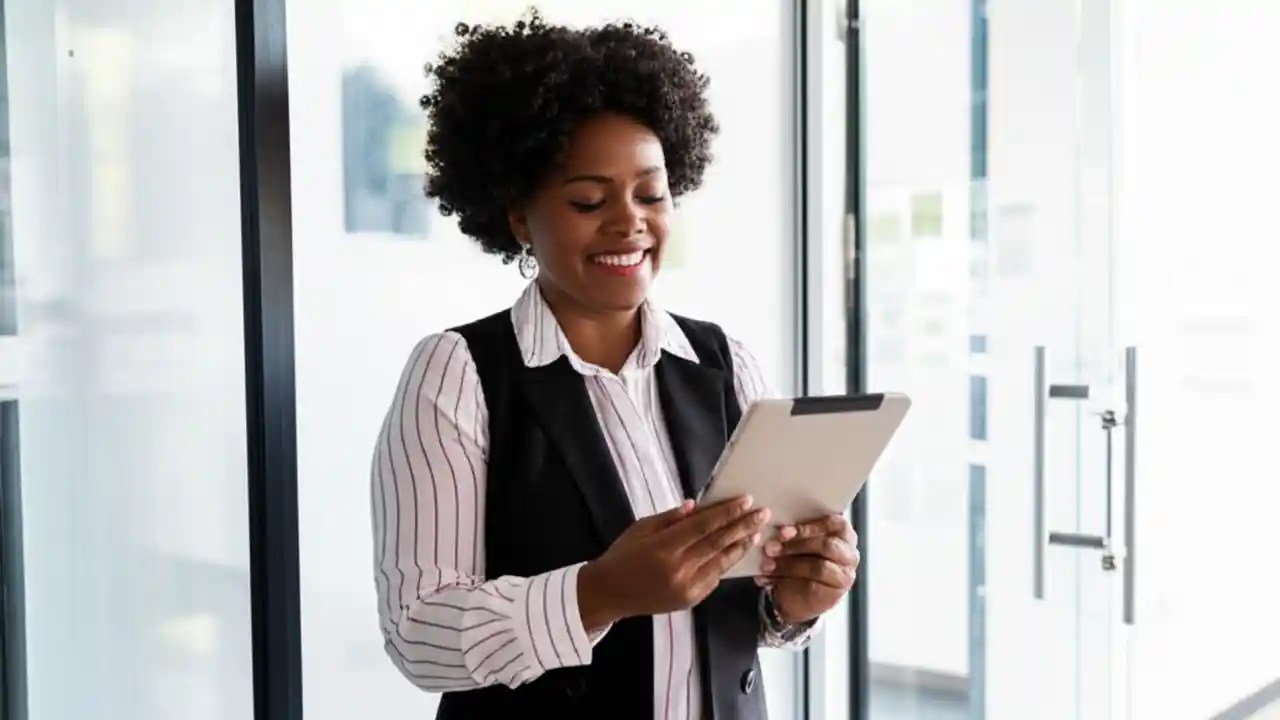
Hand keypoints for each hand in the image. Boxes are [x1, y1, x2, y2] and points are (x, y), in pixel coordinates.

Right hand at [578, 496, 769, 630]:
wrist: (609, 594)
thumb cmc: (623, 555)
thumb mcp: (641, 528)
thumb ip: (671, 518)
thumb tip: (698, 506)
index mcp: (664, 547)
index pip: (704, 526)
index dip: (727, 512)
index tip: (746, 500)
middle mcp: (679, 569)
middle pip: (718, 543)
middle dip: (743, 526)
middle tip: (763, 513)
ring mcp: (687, 588)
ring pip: (721, 562)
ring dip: (741, 545)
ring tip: (756, 532)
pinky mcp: (690, 600)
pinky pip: (714, 578)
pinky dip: (726, 563)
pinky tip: (736, 550)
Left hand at [755, 514, 858, 624]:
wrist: (796, 595)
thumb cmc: (798, 558)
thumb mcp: (796, 540)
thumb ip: (793, 530)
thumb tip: (774, 523)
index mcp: (843, 532)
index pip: (834, 522)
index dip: (808, 526)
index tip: (783, 531)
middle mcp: (850, 552)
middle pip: (826, 545)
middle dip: (795, 545)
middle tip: (770, 547)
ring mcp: (845, 574)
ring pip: (818, 566)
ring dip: (789, 564)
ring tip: (767, 564)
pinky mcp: (835, 592)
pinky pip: (813, 584)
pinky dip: (789, 578)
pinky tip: (771, 576)